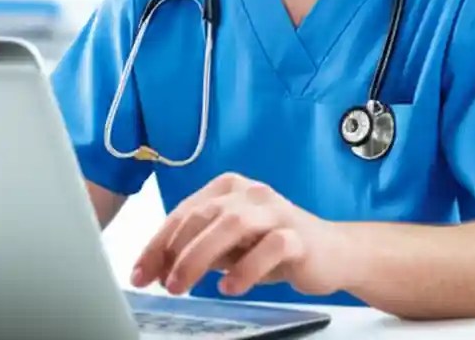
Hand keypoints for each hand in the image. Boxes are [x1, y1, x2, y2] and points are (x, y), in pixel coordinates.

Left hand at [130, 173, 347, 297]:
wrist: (335, 253)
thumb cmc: (276, 247)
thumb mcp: (229, 247)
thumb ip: (198, 249)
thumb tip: (158, 268)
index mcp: (228, 188)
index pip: (183, 213)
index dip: (157, 244)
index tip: (140, 273)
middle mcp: (250, 193)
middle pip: (202, 216)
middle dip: (173, 252)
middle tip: (160, 282)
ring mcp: (276, 210)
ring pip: (232, 225)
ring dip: (200, 257)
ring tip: (182, 285)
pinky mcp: (299, 234)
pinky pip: (270, 247)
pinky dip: (245, 268)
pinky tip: (229, 287)